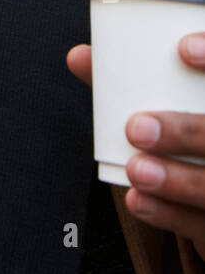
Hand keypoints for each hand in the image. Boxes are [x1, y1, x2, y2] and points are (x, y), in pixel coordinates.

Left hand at [67, 35, 204, 261]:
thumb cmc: (187, 135)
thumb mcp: (169, 104)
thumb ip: (131, 82)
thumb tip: (80, 57)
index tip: (182, 49)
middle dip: (187, 131)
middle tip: (137, 127)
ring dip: (177, 180)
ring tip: (136, 170)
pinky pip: (204, 224)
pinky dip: (170, 214)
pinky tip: (139, 200)